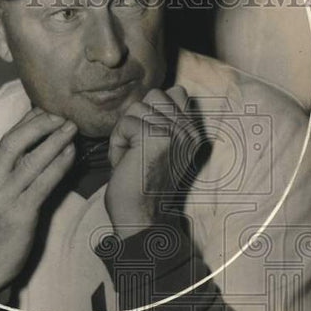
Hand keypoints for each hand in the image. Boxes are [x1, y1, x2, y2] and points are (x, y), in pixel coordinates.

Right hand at [0, 108, 75, 296]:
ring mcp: (4, 196)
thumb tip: (33, 155)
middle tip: (62, 115)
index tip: (47, 110)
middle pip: (15, 142)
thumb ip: (8, 176)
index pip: (6, 139)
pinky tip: (70, 155)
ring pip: (31, 160)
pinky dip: (58, 165)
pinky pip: (42, 183)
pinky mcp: (19, 214)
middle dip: (40, 124)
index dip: (28, 122)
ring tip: (72, 128)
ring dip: (54, 140)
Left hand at [104, 84, 200, 236]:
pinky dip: (117, 142)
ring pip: (137, 107)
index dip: (153, 110)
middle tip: (137, 148)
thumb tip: (148, 98)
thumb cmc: (142, 186)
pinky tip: (125, 163)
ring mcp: (174, 132)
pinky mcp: (156, 136)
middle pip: (155, 94)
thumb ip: (161, 123)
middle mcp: (188, 130)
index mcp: (193, 133)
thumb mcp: (160, 149)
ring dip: (125, 132)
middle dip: (138, 118)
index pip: (176, 93)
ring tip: (130, 157)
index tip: (148, 140)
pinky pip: (124, 123)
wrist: (141, 217)